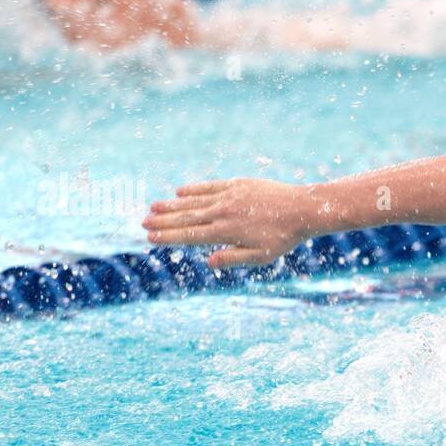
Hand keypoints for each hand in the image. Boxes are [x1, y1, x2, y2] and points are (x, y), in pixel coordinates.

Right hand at [144, 178, 331, 268]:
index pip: (190, 235)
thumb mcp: (261, 256)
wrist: (302, 209)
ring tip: (153, 207)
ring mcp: (229, 196)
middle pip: (187, 217)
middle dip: (163, 221)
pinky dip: (194, 189)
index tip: (150, 238)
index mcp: (227, 232)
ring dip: (172, 205)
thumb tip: (208, 261)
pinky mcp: (237, 184)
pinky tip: (179, 192)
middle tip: (142, 223)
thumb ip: (233, 258)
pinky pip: (210, 186)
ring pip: (194, 201)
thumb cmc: (283, 238)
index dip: (169, 237)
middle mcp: (224, 212)